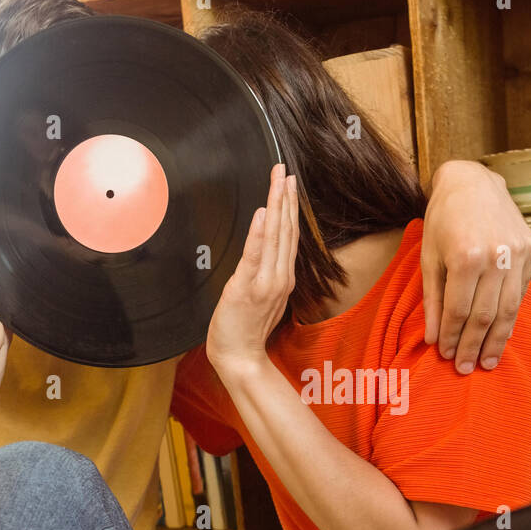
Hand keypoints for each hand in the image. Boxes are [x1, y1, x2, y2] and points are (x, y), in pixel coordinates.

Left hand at [206, 164, 297, 378]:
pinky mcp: (248, 288)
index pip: (289, 236)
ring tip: (278, 181)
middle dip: (285, 198)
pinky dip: (260, 234)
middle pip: (286, 230)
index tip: (289, 183)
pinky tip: (263, 213)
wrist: (241, 359)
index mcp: (283, 278)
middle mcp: (280, 277)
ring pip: (275, 237)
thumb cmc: (246, 331)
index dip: (289, 207)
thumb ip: (267, 275)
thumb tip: (264, 253)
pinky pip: (256, 256)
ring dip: (277, 206)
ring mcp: (266, 283)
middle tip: (284, 170)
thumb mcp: (262, 299)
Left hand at [420, 161, 530, 373]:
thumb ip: (433, 300)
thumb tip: (434, 340)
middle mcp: (496, 256)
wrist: (472, 181)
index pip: (458, 311)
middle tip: (466, 368)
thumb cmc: (443, 220)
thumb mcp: (429, 258)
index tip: (447, 356)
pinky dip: (510, 316)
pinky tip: (501, 334)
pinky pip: (520, 292)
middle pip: (484, 316)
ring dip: (496, 340)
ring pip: (508, 310)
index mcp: (465, 257)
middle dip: (473, 346)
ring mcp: (518, 253)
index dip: (452, 338)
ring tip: (486, 362)